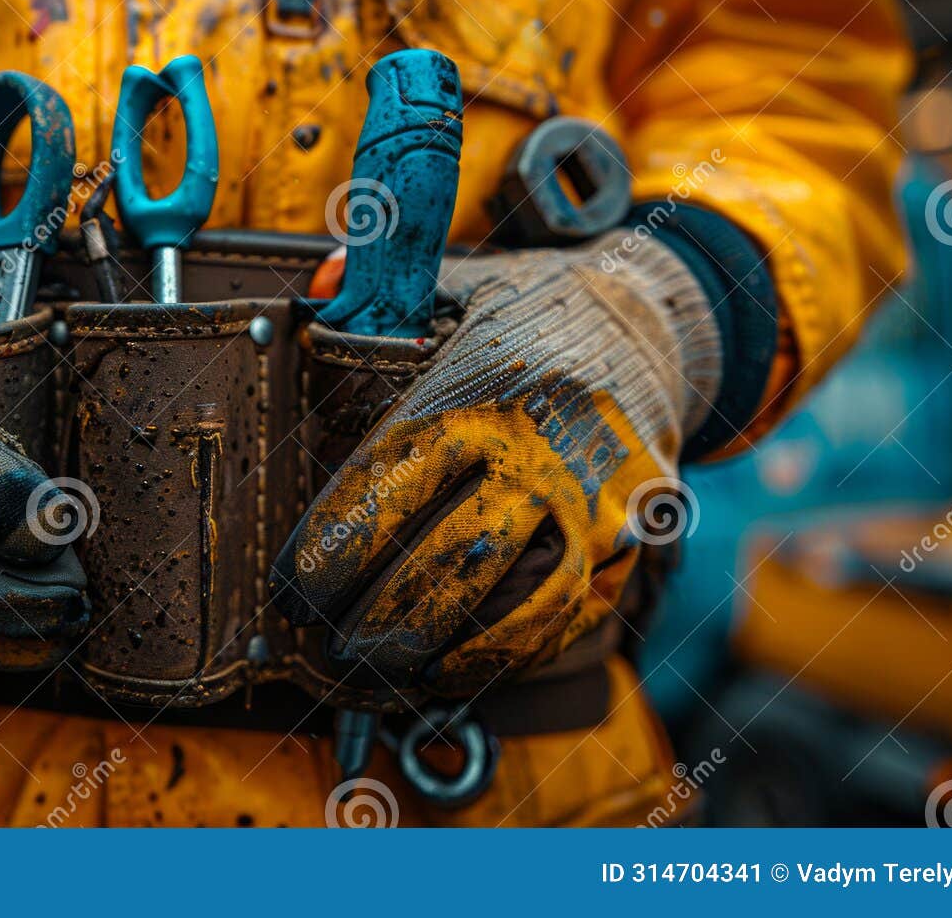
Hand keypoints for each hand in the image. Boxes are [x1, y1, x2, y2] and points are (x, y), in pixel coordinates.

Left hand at [271, 233, 721, 693]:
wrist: (657, 323)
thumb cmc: (532, 311)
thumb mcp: (457, 283)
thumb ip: (379, 295)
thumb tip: (315, 289)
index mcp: (484, 386)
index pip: (392, 481)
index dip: (335, 546)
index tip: (294, 586)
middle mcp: (542, 447)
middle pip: (448, 555)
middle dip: (377, 615)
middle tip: (331, 643)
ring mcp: (595, 499)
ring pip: (511, 598)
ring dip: (437, 646)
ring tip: (383, 669)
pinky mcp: (631, 534)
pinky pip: (566, 613)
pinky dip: (505, 652)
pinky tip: (452, 667)